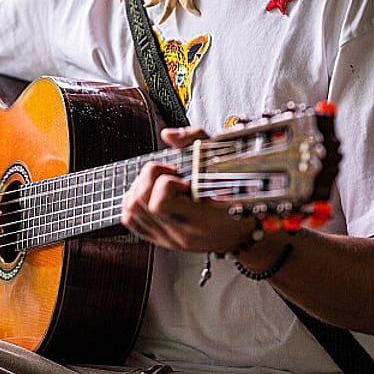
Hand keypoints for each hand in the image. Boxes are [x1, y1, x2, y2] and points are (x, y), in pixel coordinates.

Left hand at [119, 126, 254, 253]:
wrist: (243, 232)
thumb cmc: (238, 197)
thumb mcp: (226, 161)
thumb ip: (197, 140)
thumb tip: (169, 135)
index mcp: (201, 219)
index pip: (161, 203)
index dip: (165, 183)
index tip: (181, 178)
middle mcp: (181, 233)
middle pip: (140, 202)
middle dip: (149, 179)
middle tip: (168, 175)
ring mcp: (168, 238)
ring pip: (131, 211)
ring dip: (139, 188)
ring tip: (158, 182)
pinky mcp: (160, 239)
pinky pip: (131, 221)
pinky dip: (133, 202)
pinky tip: (148, 193)